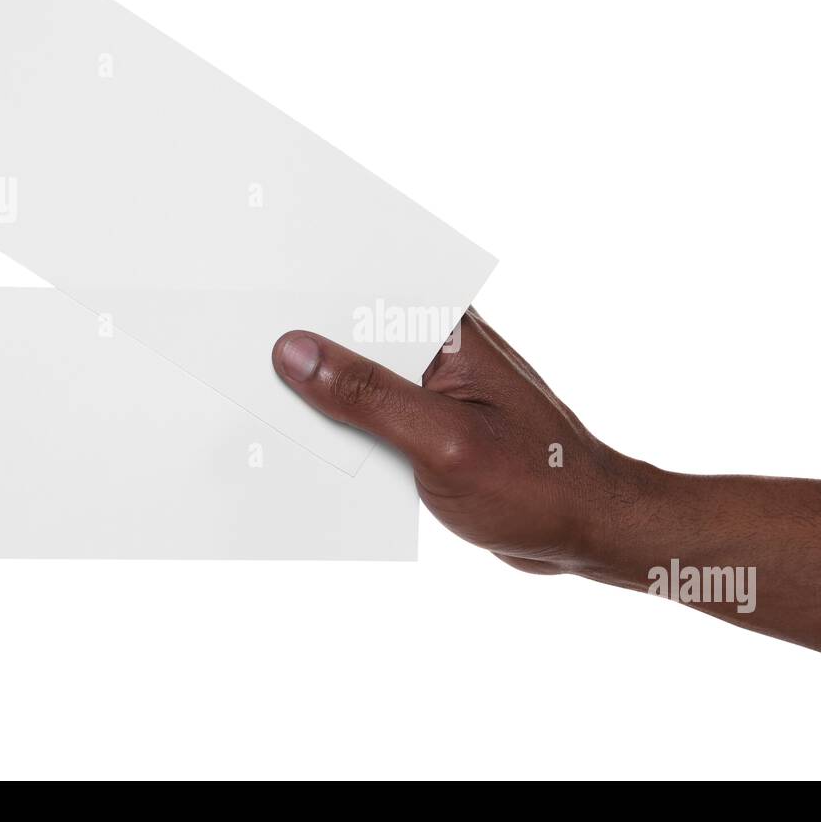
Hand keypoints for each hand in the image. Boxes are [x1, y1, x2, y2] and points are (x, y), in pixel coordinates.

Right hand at [272, 310, 655, 577]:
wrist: (590, 531)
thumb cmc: (539, 483)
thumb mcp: (443, 442)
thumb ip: (369, 396)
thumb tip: (295, 353)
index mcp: (450, 331)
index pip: (367, 289)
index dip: (307, 290)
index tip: (248, 293)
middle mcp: (441, 349)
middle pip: (353, 334)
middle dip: (299, 346)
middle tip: (230, 353)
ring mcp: (435, 390)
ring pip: (357, 382)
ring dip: (316, 398)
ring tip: (252, 403)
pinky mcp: (432, 429)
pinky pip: (373, 421)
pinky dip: (342, 434)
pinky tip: (303, 448)